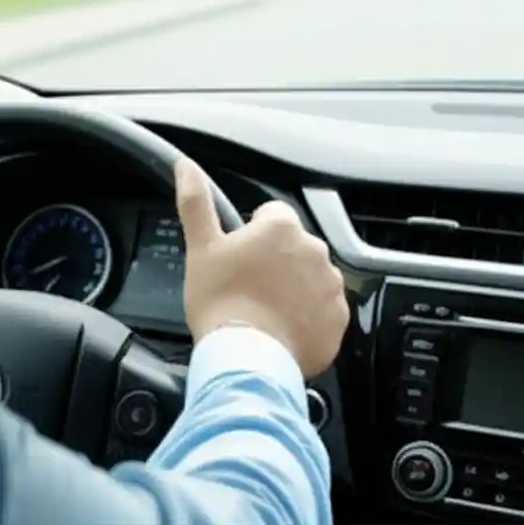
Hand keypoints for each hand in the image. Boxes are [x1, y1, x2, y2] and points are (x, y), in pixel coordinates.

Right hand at [175, 158, 347, 377]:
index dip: (253, 234)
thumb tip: (185, 166)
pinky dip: (308, 317)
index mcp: (282, 228)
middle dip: (276, 261)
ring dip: (294, 287)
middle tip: (248, 287)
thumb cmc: (220, 302)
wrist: (245, 358)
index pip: (271, 215)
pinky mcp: (338, 319)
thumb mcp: (200, 249)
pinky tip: (283, 328)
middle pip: (293, 247)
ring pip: (310, 277)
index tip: (240, 258)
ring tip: (265, 311)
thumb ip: (196, 203)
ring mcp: (331, 286)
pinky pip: (324, 310)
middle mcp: (315, 250)